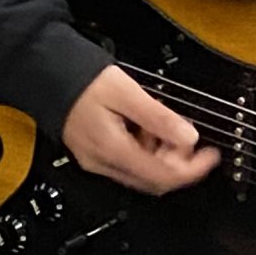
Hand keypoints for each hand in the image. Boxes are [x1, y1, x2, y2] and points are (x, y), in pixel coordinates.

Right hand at [61, 64, 220, 193]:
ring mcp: (95, 160)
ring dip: (160, 155)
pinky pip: (126, 163)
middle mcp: (102, 163)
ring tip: (161, 125)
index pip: (163, 176)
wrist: (45, 74)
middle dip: (177, 162)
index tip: (210, 156)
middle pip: (153, 180)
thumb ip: (159, 117)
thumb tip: (189, 136)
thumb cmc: (80, 81)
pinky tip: (142, 128)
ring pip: (141, 173)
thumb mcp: (127, 93)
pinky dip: (143, 151)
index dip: (193, 169)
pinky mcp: (91, 153)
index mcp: (113, 150)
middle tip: (186, 136)